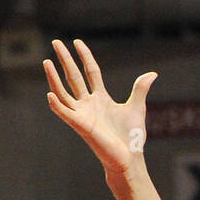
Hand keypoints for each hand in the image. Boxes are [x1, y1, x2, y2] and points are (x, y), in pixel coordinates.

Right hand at [44, 39, 156, 175]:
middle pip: (73, 77)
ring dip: (53, 78)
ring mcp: (83, 114)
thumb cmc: (132, 137)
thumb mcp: (136, 107)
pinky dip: (56, 105)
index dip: (84, 56)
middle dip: (65, 59)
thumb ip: (139, 89)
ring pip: (63, 92)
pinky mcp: (81, 126)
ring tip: (46, 61)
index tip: (77, 41)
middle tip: (56, 41)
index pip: (90, 72)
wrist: (129, 158)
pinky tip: (50, 94)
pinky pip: (64, 113)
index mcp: (101, 98)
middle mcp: (89, 104)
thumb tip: (152, 73)